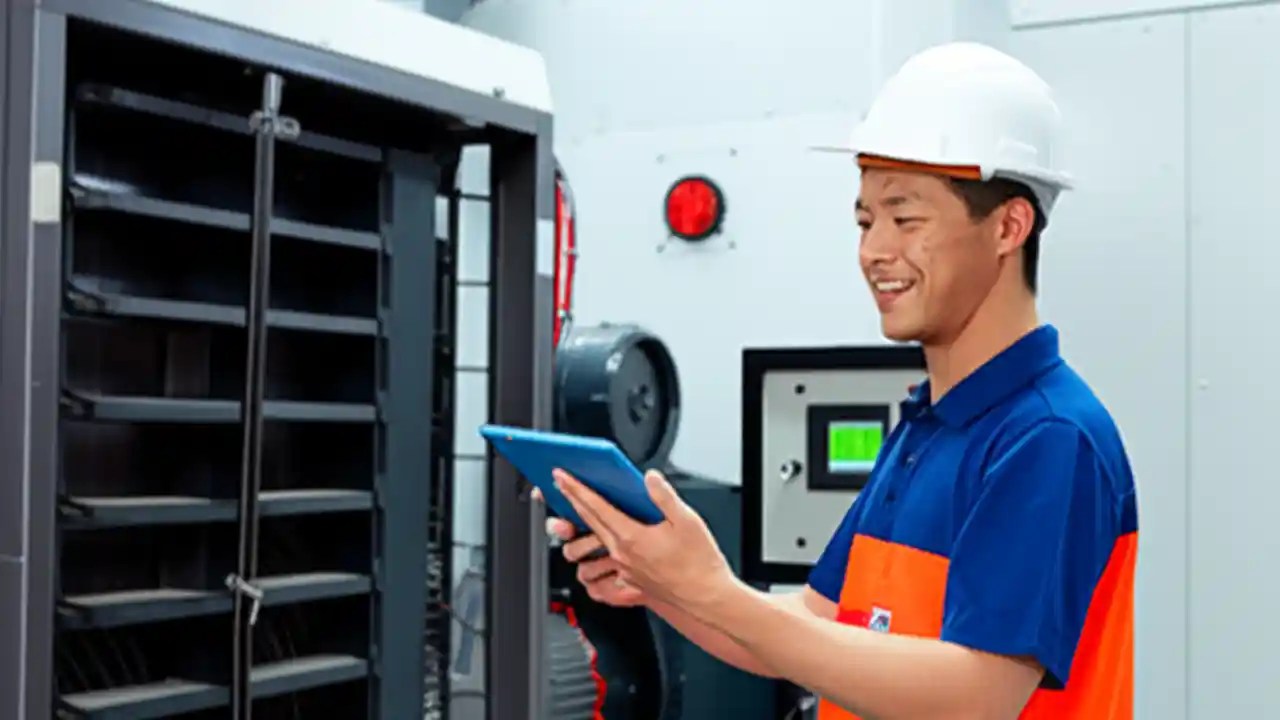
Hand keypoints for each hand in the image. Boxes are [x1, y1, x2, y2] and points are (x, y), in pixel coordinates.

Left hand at [552, 468, 736, 611]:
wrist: (705, 598)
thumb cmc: (699, 563)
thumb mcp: (687, 521)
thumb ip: (664, 496)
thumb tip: (649, 478)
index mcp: (631, 536)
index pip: (595, 506)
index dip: (576, 488)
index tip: (562, 477)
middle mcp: (622, 554)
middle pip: (587, 522)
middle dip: (571, 500)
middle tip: (560, 485)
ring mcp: (623, 569)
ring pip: (592, 545)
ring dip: (579, 529)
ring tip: (577, 514)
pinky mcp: (629, 581)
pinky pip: (603, 567)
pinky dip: (594, 556)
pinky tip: (598, 549)